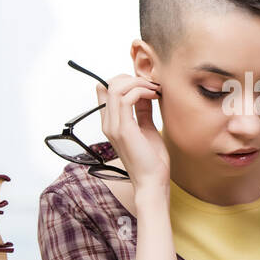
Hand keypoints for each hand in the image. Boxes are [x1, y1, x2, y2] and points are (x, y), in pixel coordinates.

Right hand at [97, 73, 169, 194]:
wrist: (152, 181)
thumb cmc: (151, 159)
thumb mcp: (147, 128)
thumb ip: (143, 110)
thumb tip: (146, 92)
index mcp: (111, 123)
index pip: (104, 91)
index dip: (124, 81)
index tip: (145, 85)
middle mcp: (108, 123)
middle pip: (109, 84)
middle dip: (132, 78)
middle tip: (152, 85)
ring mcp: (113, 126)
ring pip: (116, 88)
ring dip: (139, 83)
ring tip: (155, 89)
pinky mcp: (123, 129)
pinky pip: (127, 98)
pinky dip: (142, 91)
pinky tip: (155, 96)